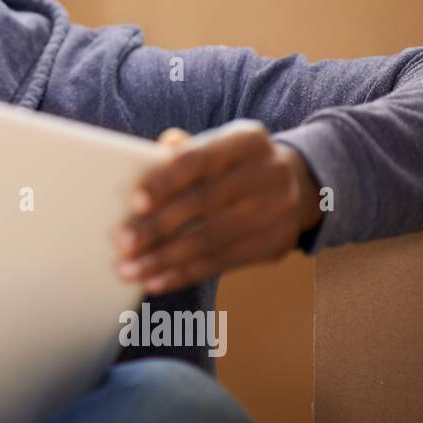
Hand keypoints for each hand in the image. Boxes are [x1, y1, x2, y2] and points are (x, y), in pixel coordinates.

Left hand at [114, 123, 320, 295]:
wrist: (300, 185)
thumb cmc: (235, 164)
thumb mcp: (219, 145)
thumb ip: (184, 150)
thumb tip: (150, 154)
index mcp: (247, 141)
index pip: (200, 160)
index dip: (166, 181)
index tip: (134, 201)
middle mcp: (267, 174)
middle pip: (203, 204)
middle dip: (157, 226)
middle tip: (122, 242)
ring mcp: (276, 212)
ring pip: (209, 240)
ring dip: (162, 259)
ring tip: (128, 270)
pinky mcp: (273, 246)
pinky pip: (220, 264)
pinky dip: (182, 274)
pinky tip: (154, 281)